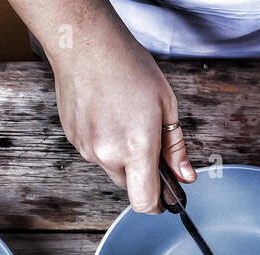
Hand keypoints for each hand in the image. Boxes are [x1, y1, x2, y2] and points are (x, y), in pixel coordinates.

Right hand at [49, 30, 195, 212]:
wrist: (85, 44)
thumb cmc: (127, 67)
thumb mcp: (165, 106)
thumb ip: (176, 148)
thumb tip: (185, 175)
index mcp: (136, 148)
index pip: (145, 202)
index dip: (158, 204)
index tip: (166, 198)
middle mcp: (108, 154)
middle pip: (130, 186)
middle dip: (142, 173)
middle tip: (148, 141)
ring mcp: (87, 149)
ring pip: (111, 168)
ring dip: (122, 156)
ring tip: (125, 119)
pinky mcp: (73, 139)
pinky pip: (95, 152)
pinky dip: (105, 142)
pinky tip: (108, 114)